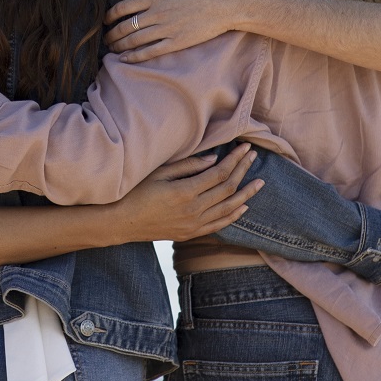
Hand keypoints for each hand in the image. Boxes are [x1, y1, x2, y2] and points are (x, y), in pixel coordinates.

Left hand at [105, 0, 250, 62]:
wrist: (229, 4)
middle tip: (105, 38)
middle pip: (127, 26)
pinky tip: (126, 58)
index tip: (105, 20)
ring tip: (112, 49)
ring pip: (136, 40)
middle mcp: (158, 14)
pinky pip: (151, 51)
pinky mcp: (177, 43)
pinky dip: (135, 56)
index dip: (111, 15)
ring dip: (120, 45)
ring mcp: (167, 30)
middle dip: (112, 33)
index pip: (125, 7)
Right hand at [108, 145, 262, 243]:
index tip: (245, 147)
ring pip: (228, 207)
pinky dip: (234, 215)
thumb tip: (214, 159)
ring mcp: (193, 224)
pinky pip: (219, 225)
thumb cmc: (135, 192)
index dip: (235, 159)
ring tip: (260, 182)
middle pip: (227, 188)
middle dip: (243, 170)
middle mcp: (193, 210)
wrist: (120, 222)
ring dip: (246, 193)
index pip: (219, 173)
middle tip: (254, 156)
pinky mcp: (190, 233)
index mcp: (185, 192)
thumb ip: (188, 166)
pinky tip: (244, 206)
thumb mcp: (159, 173)